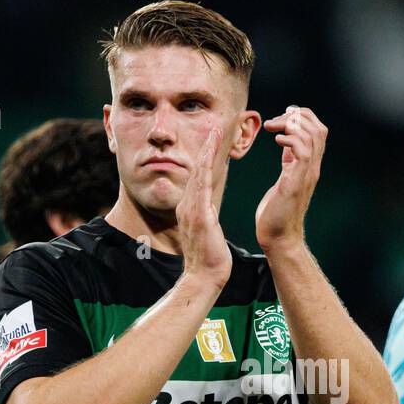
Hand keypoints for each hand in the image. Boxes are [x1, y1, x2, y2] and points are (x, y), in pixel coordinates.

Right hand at [176, 127, 231, 291]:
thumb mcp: (207, 232)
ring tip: (216, 132)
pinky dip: (205, 168)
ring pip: (199, 173)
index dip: (206, 158)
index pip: (199, 178)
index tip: (215, 141)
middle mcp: (188, 205)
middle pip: (197, 170)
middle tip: (216, 126)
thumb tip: (208, 210)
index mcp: (190, 209)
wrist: (204, 277)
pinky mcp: (198, 215)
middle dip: (207, 147)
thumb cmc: (209, 259)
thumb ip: (205, 219)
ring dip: (207, 151)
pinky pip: (202, 186)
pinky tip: (210, 155)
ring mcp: (191, 209)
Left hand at [255, 105, 325, 251]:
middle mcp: (312, 168)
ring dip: (291, 125)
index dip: (302, 117)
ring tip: (273, 129)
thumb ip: (289, 161)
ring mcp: (306, 175)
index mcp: (309, 166)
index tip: (282, 116)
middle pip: (319, 128)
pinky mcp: (296, 182)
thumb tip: (285, 142)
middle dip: (297, 116)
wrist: (278, 237)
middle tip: (276, 121)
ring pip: (312, 136)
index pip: (317, 130)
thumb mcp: (284, 177)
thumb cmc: (276, 212)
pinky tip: (276, 141)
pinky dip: (290, 140)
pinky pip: (302, 152)